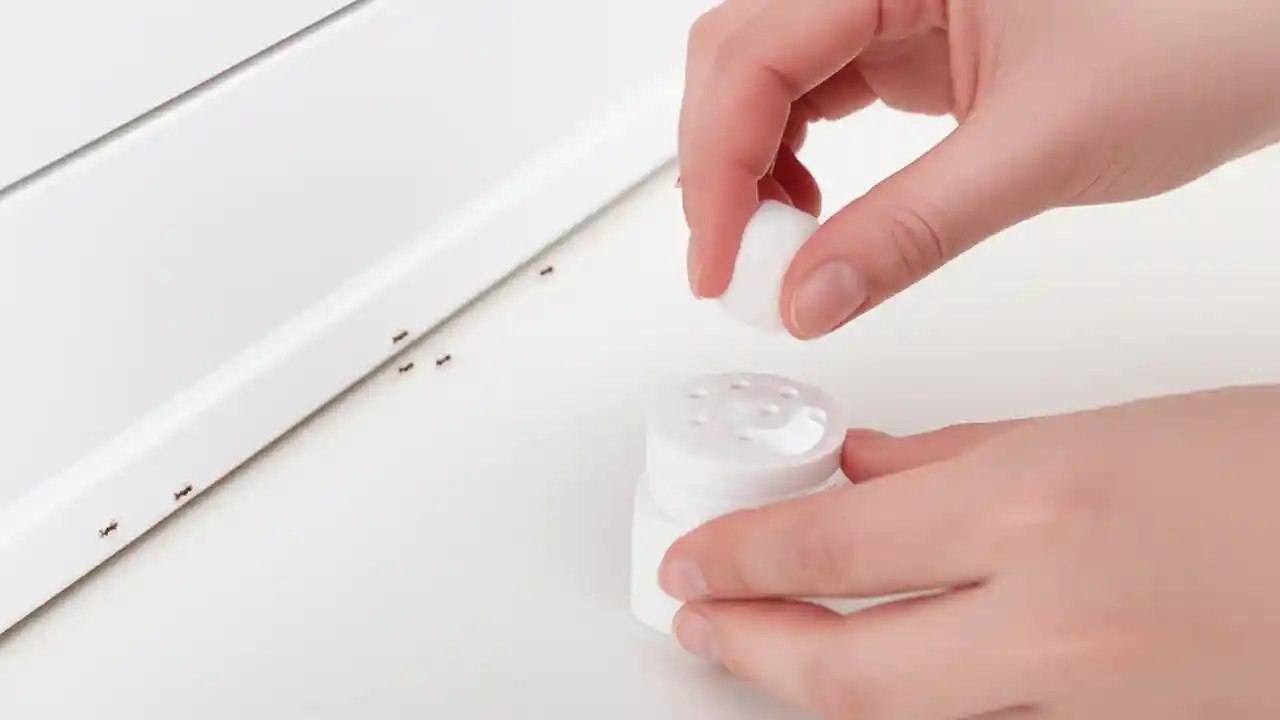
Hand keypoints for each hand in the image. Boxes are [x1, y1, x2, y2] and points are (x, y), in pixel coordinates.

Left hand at [659, 386, 1279, 717]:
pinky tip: (890, 662)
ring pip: (901, 715)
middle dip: (747, 650)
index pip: (830, 550)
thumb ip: (963, 454)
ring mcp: (1087, 700)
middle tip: (700, 623)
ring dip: (817, 683)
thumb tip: (864, 467)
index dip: (738, 558)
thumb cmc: (1273, 472)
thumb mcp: (1102, 427)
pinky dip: (914, 698)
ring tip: (771, 645)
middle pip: (842, 673)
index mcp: (1038, 510)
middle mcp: (1053, 622)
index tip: (694, 560)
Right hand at [680, 0, 1279, 337]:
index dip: (718, 166)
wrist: (1267, 25)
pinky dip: (791, 156)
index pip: (755, 55)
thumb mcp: (1041, 147)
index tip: (720, 264)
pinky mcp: (910, 33)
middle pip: (738, 56)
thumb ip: (909, 231)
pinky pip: (815, 91)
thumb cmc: (1202, 33)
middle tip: (738, 266)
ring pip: (765, 74)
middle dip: (721, 165)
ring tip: (778, 249)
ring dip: (750, 163)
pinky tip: (807, 211)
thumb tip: (809, 299)